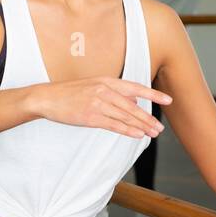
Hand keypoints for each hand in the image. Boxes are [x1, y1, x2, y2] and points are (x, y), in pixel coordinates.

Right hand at [30, 77, 171, 137]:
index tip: (168, 100)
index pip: (135, 88)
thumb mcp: (93, 87)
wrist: (47, 98)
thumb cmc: (70, 94)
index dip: (153, 94)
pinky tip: (137, 135)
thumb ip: (114, 93)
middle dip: (148, 118)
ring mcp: (97, 103)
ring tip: (153, 134)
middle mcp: (104, 91)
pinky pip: (113, 124)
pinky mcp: (90, 116)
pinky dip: (127, 130)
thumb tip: (134, 102)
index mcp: (106, 81)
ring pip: (125, 116)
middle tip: (160, 128)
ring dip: (141, 126)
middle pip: (132, 106)